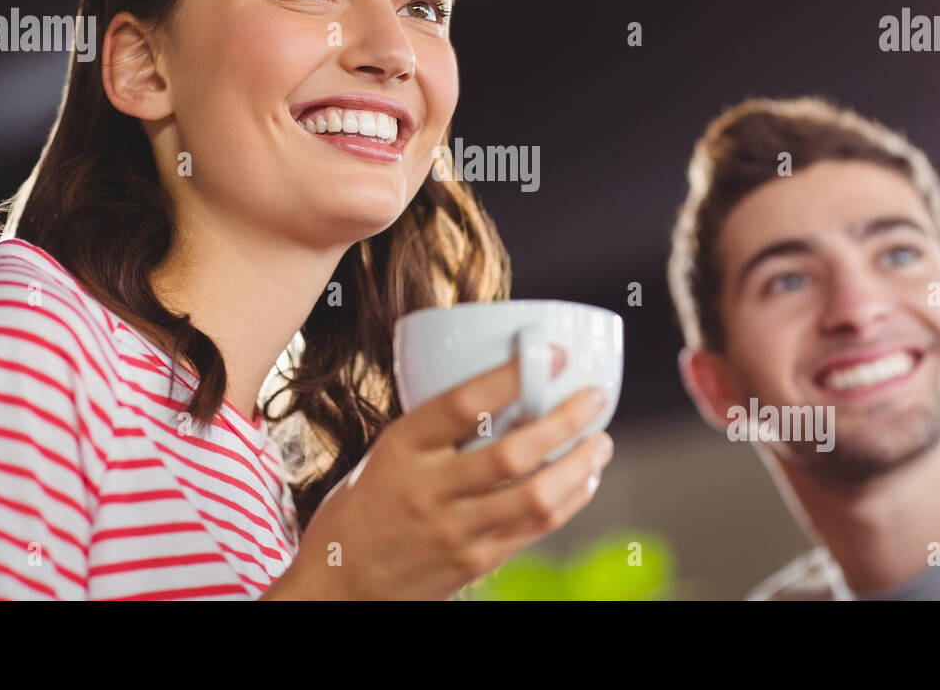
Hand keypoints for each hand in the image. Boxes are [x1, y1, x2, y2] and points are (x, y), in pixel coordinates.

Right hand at [262, 347, 612, 599]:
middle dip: (566, 420)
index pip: (463, 402)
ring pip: (535, 496)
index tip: (554, 354)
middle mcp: (427, 489)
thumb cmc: (363, 509)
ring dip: (580, 465)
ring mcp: (453, 531)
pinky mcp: (473, 562)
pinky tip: (582, 481)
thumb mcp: (385, 454)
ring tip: (601, 442)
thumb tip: (503, 386)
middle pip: (512, 452)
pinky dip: (568, 501)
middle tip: (594, 398)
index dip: (513, 375)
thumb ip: (436, 429)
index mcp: (401, 448)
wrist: (338, 586)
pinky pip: (534, 529)